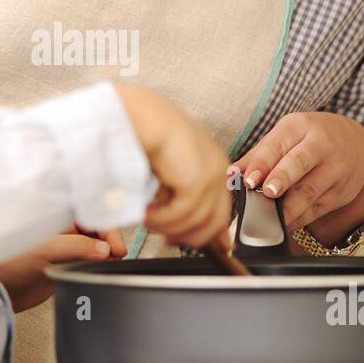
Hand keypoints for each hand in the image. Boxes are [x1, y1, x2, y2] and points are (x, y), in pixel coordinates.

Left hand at [0, 224, 127, 312]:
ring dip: (106, 256)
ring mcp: (66, 251)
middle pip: (98, 233)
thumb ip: (78, 246)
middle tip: (116, 257)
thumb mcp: (47, 249)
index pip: (92, 217)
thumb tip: (104, 249)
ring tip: (110, 265)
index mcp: (59, 220)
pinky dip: (98, 267)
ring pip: (96, 249)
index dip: (107, 230)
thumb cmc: (11, 262)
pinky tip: (100, 272)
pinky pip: (88, 264)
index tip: (116, 246)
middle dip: (110, 243)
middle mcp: (64, 233)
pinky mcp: (66, 268)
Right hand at [116, 85, 230, 247]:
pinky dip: (161, 220)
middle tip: (168, 240)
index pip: (223, 209)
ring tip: (147, 219)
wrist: (140, 116)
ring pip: (196, 222)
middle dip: (190, 237)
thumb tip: (179, 226)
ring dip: (168, 227)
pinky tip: (146, 213)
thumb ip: (176, 196)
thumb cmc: (146, 136)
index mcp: (213, 165)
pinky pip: (181, 215)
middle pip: (215, 221)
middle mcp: (217, 170)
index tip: (206, 246)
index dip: (214, 233)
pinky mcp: (198, 181)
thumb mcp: (166, 172)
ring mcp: (211, 176)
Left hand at [228, 111, 363, 238]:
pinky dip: (298, 220)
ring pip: (309, 191)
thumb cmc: (310, 139)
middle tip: (267, 193)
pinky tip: (284, 225)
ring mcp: (335, 169)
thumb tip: (231, 173)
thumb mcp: (287, 135)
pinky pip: (317, 209)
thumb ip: (259, 154)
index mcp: (300, 126)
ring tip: (270, 218)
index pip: (278, 144)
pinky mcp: (342, 191)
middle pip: (299, 163)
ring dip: (288, 208)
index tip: (249, 180)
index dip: (262, 163)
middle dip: (281, 179)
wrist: (357, 144)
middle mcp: (321, 145)